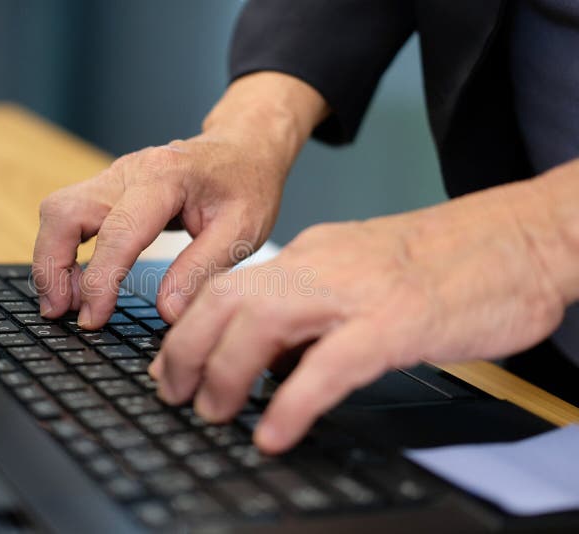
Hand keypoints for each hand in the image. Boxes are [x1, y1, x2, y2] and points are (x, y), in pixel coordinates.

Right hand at [32, 72, 327, 328]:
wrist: (243, 148)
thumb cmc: (246, 187)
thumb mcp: (241, 232)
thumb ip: (202, 271)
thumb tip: (166, 312)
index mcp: (165, 178)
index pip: (118, 232)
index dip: (99, 280)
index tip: (92, 319)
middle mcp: (128, 172)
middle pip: (64, 211)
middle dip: (52, 266)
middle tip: (59, 313)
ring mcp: (112, 177)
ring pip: (57, 211)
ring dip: (51, 259)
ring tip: (65, 305)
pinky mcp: (106, 188)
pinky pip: (68, 215)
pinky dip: (61, 250)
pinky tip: (75, 283)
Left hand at [151, 177, 569, 453]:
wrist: (517, 239)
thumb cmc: (442, 266)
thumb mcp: (358, 277)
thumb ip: (312, 312)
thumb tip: (268, 360)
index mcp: (310, 255)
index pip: (226, 287)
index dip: (185, 330)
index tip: (170, 366)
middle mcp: (321, 266)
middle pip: (227, 301)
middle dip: (186, 351)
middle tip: (175, 393)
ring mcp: (356, 291)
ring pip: (261, 324)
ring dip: (224, 373)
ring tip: (213, 414)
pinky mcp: (396, 322)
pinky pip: (329, 365)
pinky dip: (292, 404)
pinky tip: (274, 432)